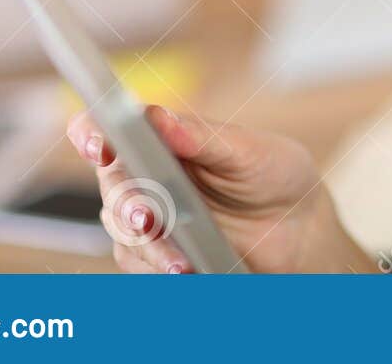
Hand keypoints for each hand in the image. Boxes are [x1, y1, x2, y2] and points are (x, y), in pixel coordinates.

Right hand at [66, 106, 372, 273]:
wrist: (299, 230)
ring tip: (183, 263)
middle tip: (151, 219)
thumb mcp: (249, 151)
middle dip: (128, 204)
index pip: (107, 129)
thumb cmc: (274, 175)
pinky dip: (162, 272)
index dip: (92, 134)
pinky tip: (190, 274)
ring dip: (150, 249)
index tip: (102, 146)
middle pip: (113, 188)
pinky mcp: (157, 258)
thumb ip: (203, 137)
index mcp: (160, 138)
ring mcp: (148, 219)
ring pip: (123, 234)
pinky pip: (143, 268)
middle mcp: (144, 176)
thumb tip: (160, 117)